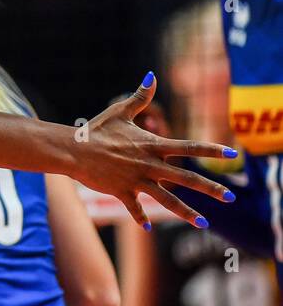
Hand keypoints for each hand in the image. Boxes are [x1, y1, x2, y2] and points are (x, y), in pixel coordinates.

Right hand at [73, 74, 233, 228]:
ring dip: (187, 212)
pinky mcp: (121, 191)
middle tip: (231, 198)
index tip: (232, 153)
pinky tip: (148, 229)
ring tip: (204, 223)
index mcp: (151, 145)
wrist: (73, 150)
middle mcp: (148, 164)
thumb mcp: (119, 112)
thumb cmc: (95, 130)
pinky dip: (140, 218)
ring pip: (166, 199)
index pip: (188, 146)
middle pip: (186, 178)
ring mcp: (135, 180)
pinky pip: (134, 208)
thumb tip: (151, 76)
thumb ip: (139, 97)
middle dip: (210, 188)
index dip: (211, 149)